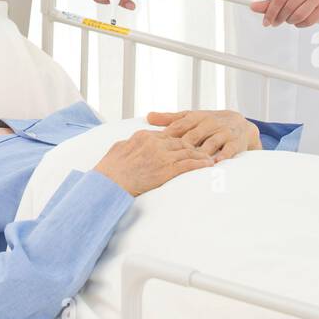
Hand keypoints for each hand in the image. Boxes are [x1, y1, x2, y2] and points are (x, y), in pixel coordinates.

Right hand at [93, 129, 213, 196]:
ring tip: (210, 157)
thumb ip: (129, 143)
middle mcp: (155, 143)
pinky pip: (188, 164)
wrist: (108, 183)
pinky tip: (208, 165)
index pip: (166, 135)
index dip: (178, 140)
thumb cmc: (109, 170)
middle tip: (203, 150)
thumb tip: (131, 143)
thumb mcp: (118, 148)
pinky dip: (200, 164)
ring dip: (200, 155)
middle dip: (192, 146)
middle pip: (179, 141)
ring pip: (187, 151)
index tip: (185, 144)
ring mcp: (161, 155)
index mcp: (143, 136)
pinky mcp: (166, 170)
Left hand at [147, 109, 261, 160]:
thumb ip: (170, 118)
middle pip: (193, 136)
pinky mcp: (235, 143)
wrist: (240, 123)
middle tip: (169, 157)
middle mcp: (209, 123)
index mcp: (197, 117)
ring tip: (190, 163)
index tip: (156, 145)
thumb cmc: (209, 122)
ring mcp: (223, 133)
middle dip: (182, 146)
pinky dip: (222, 156)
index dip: (168, 135)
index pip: (180, 126)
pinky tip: (214, 163)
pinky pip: (228, 150)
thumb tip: (148, 116)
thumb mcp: (191, 117)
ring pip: (210, 144)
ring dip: (201, 153)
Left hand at [250, 0, 318, 28]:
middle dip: (279, 18)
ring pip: (299, 15)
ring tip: (288, 19)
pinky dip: (299, 24)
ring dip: (290, 21)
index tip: (266, 21)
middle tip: (275, 22)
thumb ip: (269, 2)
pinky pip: (308, 21)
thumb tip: (254, 7)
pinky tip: (297, 21)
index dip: (271, 12)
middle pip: (289, 7)